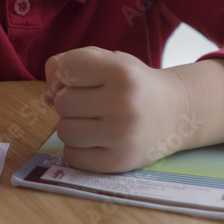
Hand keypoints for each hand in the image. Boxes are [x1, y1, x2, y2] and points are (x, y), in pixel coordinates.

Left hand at [43, 47, 188, 172]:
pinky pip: (72, 156)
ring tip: (95, 121)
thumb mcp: (109, 60)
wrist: (176, 113)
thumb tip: (47, 95)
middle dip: (71, 101)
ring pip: (64, 130)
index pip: (66, 67)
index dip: (67, 73)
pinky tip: (97, 140)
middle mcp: (123, 103)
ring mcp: (122, 135)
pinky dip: (78, 148)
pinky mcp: (118, 162)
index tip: (84, 78)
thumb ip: (69, 63)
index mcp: (121, 71)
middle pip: (61, 102)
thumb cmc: (133, 84)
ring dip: (72, 125)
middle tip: (94, 102)